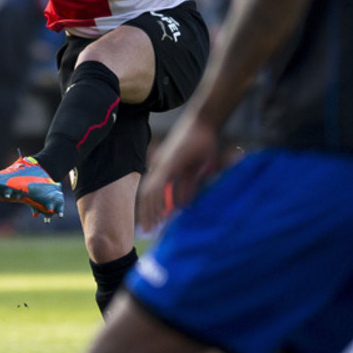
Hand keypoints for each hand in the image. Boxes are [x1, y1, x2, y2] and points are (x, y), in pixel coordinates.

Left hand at [136, 112, 219, 230]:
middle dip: (147, 213)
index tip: (152, 223)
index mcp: (163, 167)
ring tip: (152, 226)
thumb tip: (183, 205)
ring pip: (150, 192)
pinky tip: (161, 212)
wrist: (205, 122)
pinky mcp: (169, 163)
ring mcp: (162, 164)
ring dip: (150, 210)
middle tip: (147, 231)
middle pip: (147, 194)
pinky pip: (160, 185)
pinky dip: (159, 200)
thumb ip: (187, 186)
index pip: (152, 191)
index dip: (150, 208)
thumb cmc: (202, 142)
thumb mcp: (194, 169)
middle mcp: (159, 166)